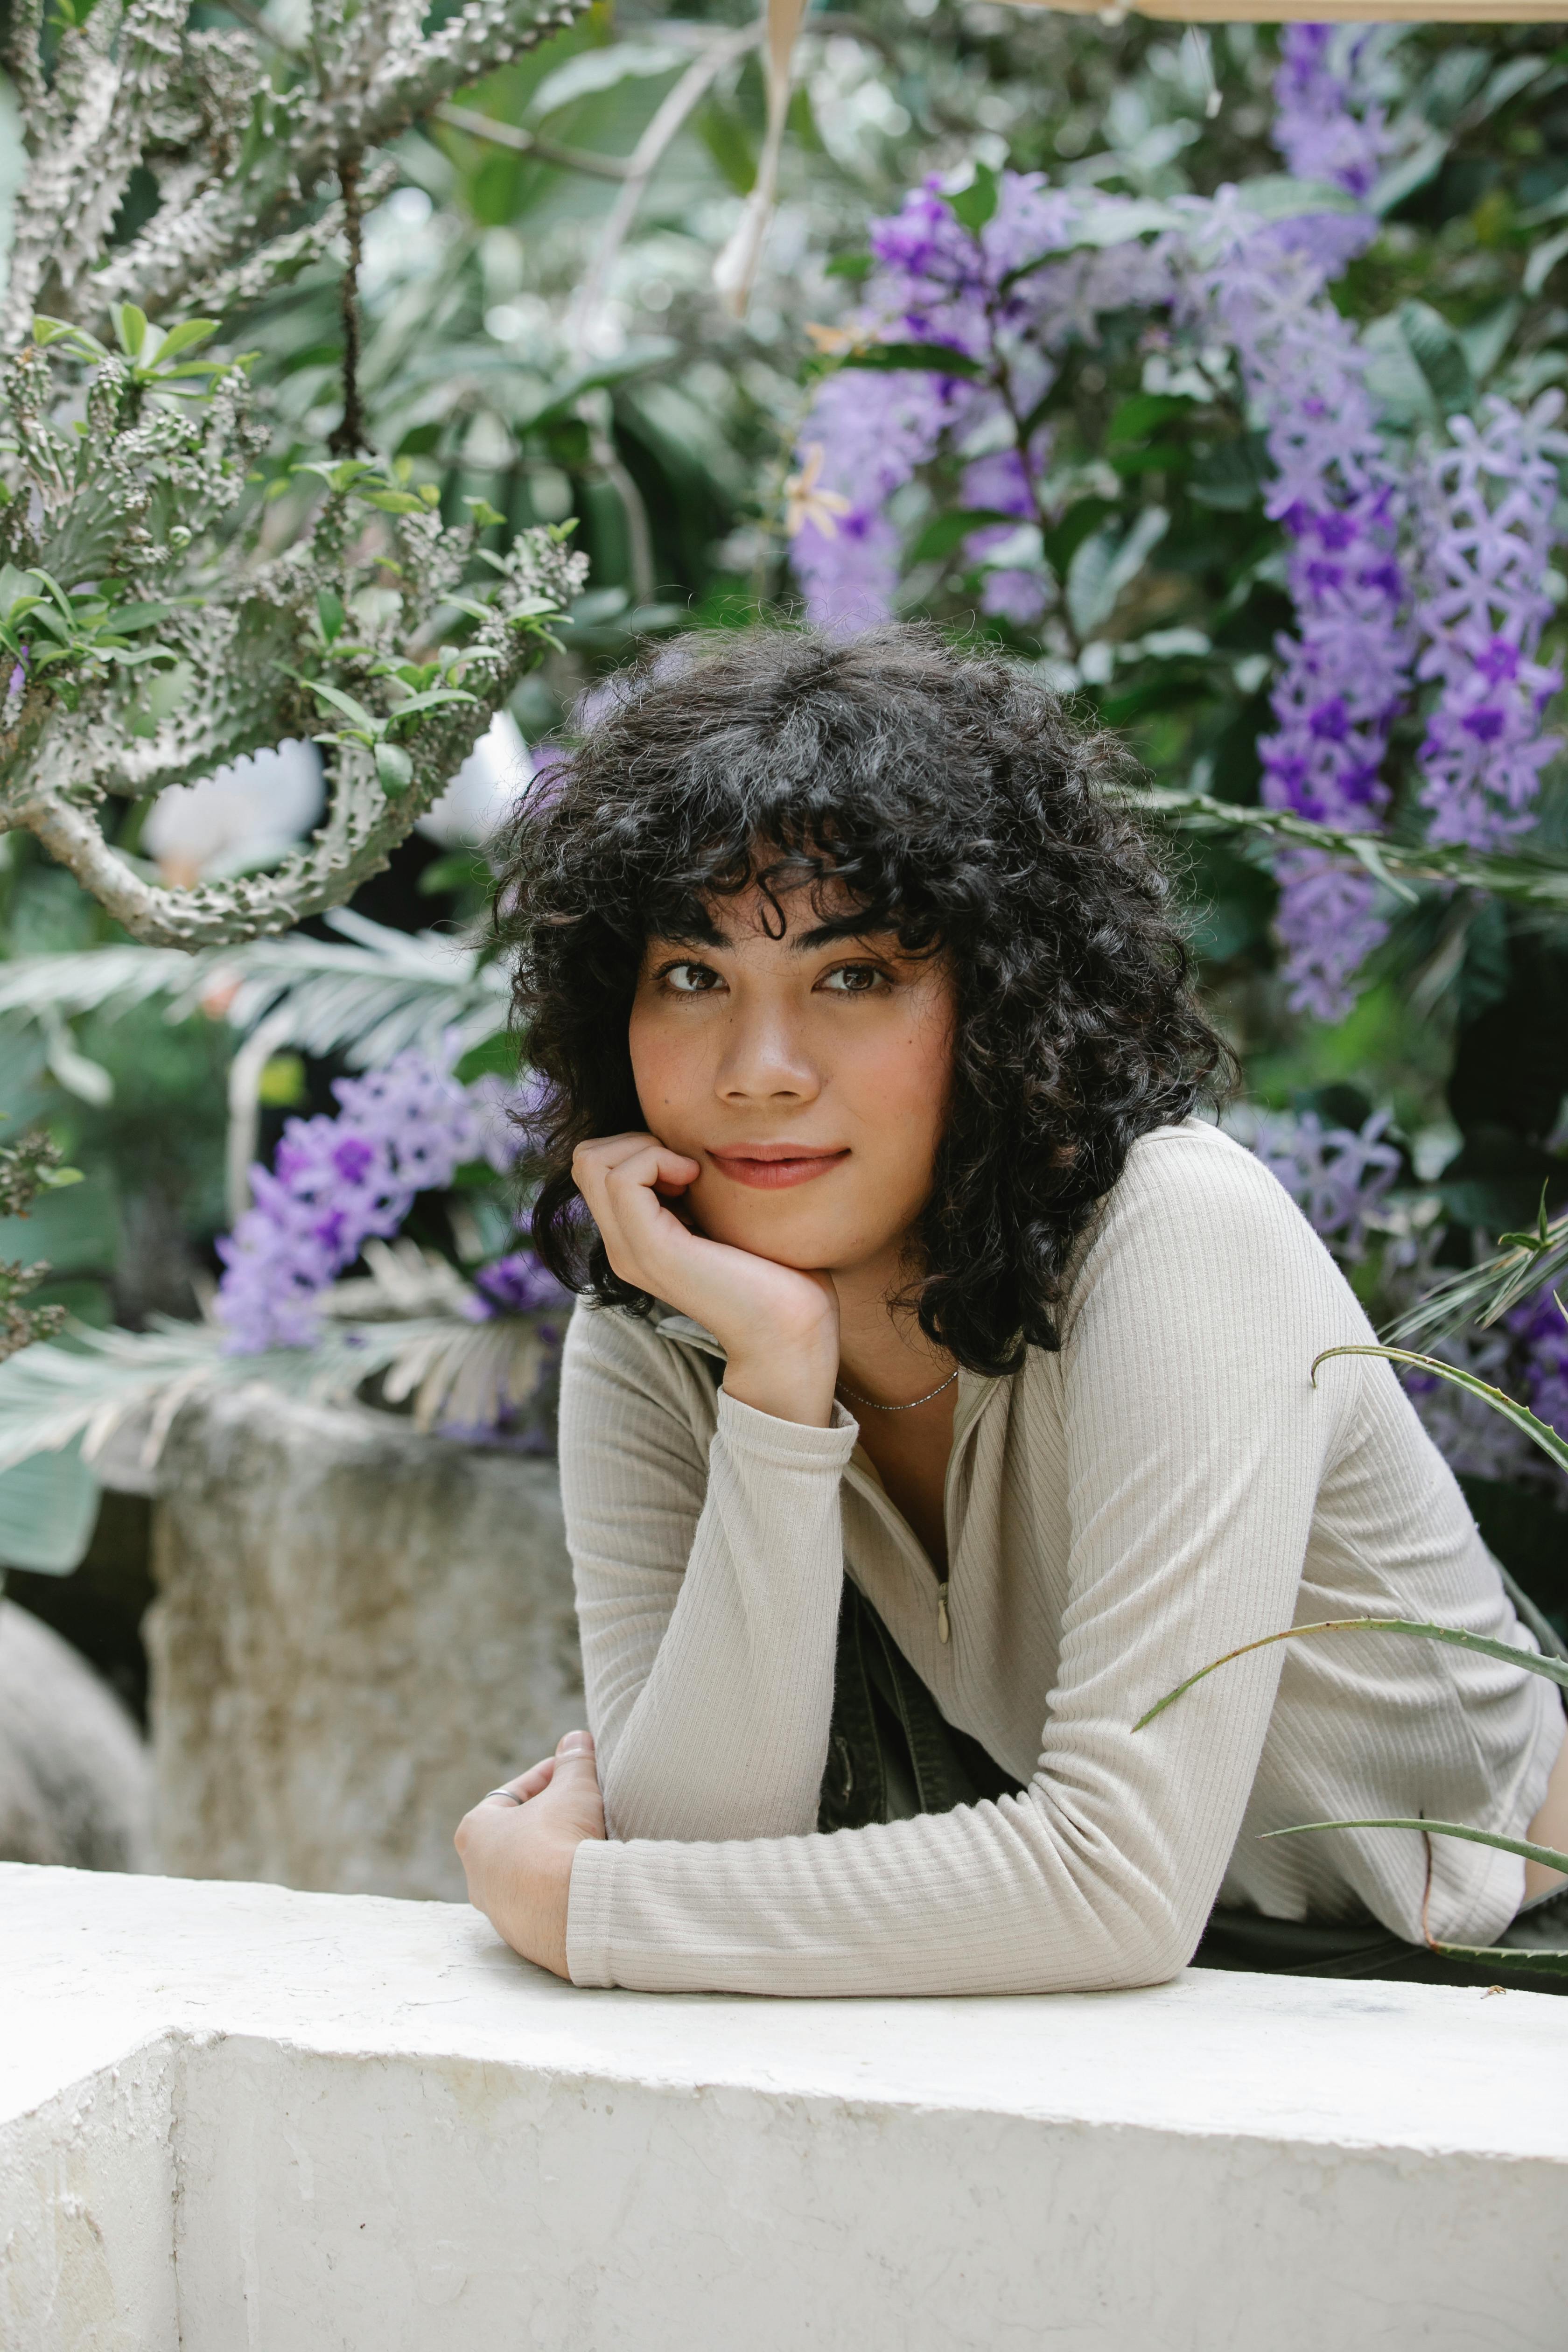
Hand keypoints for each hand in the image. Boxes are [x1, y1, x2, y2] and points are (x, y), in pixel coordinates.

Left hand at [454, 1729, 605, 1977]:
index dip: (547, 1778)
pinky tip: (588, 1881)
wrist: (571, 1909)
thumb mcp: (573, 1789)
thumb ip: (573, 1761)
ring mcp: (500, 1913)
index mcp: (475, 1833)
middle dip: (550, 1820)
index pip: (511, 1795)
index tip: (572, 1772)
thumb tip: (577, 1740)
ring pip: (528, 1875)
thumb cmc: (560, 1841)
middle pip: (517, 1836)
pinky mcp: (525, 1940)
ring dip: (555, 1858)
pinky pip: (544, 1907)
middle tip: (582, 1809)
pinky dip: (562, 1891)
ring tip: (590, 1846)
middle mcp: (477, 1877)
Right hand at [573, 1131, 839, 1424]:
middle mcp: (622, 1247)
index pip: (597, 1166)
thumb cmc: (777, 1270)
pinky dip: (657, 1160)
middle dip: (635, 1140)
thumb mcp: (721, 1217)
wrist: (792, 1327)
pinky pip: (622, 1178)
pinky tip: (694, 1181)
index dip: (638, 1147)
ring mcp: (630, 1250)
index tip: (688, 1168)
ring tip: (690, 1175)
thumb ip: (694, 1191)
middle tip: (685, 1167)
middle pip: (587, 1160)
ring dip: (647, 1148)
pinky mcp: (650, 1249)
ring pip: (594, 1162)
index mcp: (636, 1239)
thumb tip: (690, 1149)